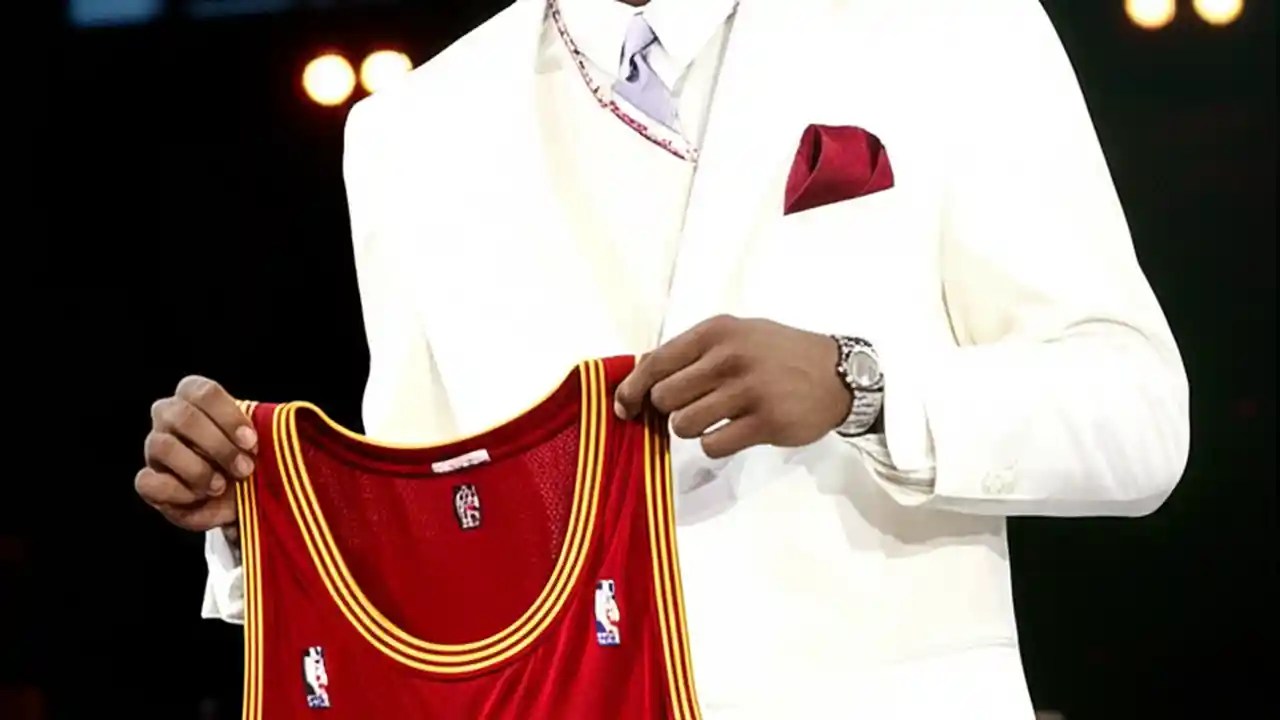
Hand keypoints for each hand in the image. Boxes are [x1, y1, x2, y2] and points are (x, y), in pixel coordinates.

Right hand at [134, 376, 256, 531]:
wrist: (237, 497)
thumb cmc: (246, 458)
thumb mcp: (259, 440)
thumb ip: (266, 426)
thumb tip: (279, 422)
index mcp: (195, 398)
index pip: (201, 391)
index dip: (228, 416)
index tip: (251, 442)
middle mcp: (169, 417)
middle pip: (182, 416)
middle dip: (218, 445)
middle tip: (245, 468)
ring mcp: (155, 447)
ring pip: (162, 446)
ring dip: (198, 470)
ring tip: (221, 486)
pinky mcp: (148, 480)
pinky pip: (149, 481)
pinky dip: (178, 492)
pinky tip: (199, 497)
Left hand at [614, 315, 852, 457]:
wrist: (838, 373)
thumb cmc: (778, 354)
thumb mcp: (736, 335)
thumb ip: (692, 351)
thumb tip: (641, 373)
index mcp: (716, 332)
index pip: (655, 362)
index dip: (632, 389)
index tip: (624, 407)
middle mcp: (729, 357)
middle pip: (665, 398)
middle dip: (668, 410)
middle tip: (688, 409)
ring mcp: (747, 390)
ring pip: (684, 425)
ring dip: (692, 429)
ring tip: (714, 419)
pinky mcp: (764, 422)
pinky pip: (713, 446)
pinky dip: (715, 445)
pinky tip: (733, 432)